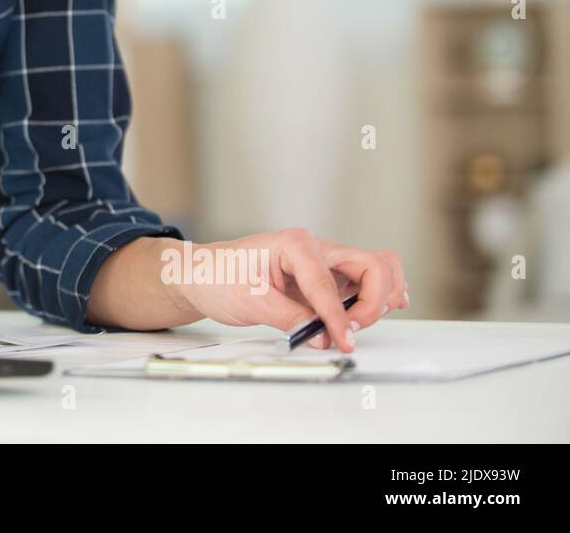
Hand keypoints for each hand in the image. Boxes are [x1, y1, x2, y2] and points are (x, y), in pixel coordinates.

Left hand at [165, 229, 408, 351]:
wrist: (201, 275)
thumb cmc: (218, 276)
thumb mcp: (249, 301)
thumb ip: (290, 319)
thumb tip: (323, 336)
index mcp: (294, 244)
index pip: (327, 282)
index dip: (337, 316)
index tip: (341, 340)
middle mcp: (316, 248)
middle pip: (373, 265)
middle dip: (374, 301)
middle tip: (353, 330)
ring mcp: (324, 263)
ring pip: (377, 270)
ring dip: (382, 297)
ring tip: (363, 323)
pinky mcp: (326, 279)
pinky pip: (365, 282)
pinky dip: (378, 296)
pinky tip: (376, 312)